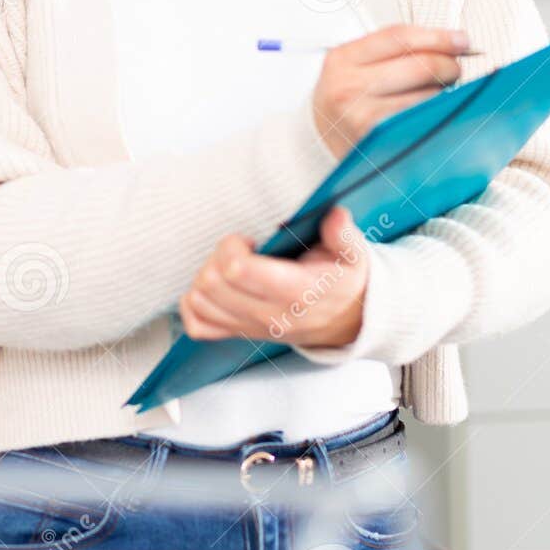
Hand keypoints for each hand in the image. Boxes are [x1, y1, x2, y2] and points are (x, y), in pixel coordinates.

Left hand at [180, 206, 368, 350]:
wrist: (345, 319)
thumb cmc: (341, 280)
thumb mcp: (353, 254)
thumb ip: (342, 234)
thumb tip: (333, 215)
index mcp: (295, 291)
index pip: (238, 271)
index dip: (232, 246)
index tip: (249, 240)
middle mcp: (269, 314)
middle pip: (210, 283)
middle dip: (217, 256)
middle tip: (239, 250)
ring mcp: (251, 327)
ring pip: (199, 302)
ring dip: (205, 276)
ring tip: (229, 266)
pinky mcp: (240, 333)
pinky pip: (198, 325)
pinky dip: (196, 303)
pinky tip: (216, 287)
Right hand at [313, 25, 469, 157]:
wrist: (314, 143)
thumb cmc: (345, 101)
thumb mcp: (355, 67)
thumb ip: (395, 51)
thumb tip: (454, 43)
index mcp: (342, 59)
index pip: (400, 37)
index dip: (438, 36)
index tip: (462, 40)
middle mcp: (347, 86)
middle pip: (418, 64)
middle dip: (448, 64)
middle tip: (454, 69)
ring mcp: (360, 115)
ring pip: (426, 95)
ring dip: (442, 93)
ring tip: (435, 94)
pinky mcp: (375, 140)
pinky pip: (420, 119)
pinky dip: (433, 114)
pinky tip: (429, 113)